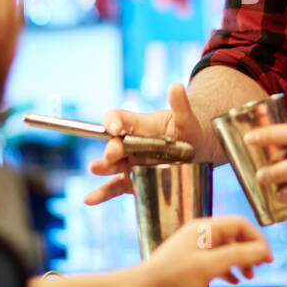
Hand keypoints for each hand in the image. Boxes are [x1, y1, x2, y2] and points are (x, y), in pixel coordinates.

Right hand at [85, 82, 210, 204]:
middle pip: (114, 143)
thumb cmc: (188, 131)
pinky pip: (115, 188)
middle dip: (112, 148)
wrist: (197, 153)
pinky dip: (102, 194)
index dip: (112, 121)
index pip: (118, 118)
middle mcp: (131, 144)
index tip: (115, 128)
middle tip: (113, 153)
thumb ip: (180, 105)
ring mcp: (131, 163)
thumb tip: (176, 86)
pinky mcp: (133, 182)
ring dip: (103, 167)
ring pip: (113, 165)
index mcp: (139, 126)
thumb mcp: (187, 119)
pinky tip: (89, 199)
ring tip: (95, 168)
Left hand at [131, 216, 272, 286]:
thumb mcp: (209, 266)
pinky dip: (227, 269)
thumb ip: (238, 255)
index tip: (268, 259)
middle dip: (250, 250)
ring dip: (240, 261)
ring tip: (248, 277)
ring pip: (225, 249)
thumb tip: (263, 250)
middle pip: (234, 236)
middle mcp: (199, 235)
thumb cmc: (172, 279)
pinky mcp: (189, 265)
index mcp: (204, 228)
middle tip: (261, 268)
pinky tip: (232, 281)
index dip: (257, 239)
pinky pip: (215, 262)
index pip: (239, 224)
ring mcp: (194, 250)